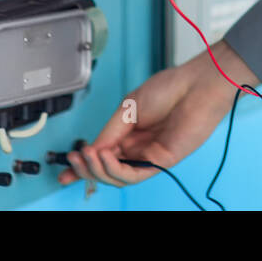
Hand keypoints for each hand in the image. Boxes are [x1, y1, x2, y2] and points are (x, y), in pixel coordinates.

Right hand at [59, 40, 258, 190]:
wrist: (196, 85)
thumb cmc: (170, 88)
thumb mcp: (129, 107)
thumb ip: (111, 131)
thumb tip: (93, 149)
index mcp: (129, 132)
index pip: (102, 154)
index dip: (83, 164)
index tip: (64, 171)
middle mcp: (138, 147)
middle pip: (106, 168)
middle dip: (86, 168)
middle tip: (74, 159)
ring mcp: (150, 155)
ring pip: (118, 175)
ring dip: (98, 168)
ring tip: (88, 154)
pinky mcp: (163, 161)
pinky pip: (135, 174)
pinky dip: (116, 169)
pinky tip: (105, 157)